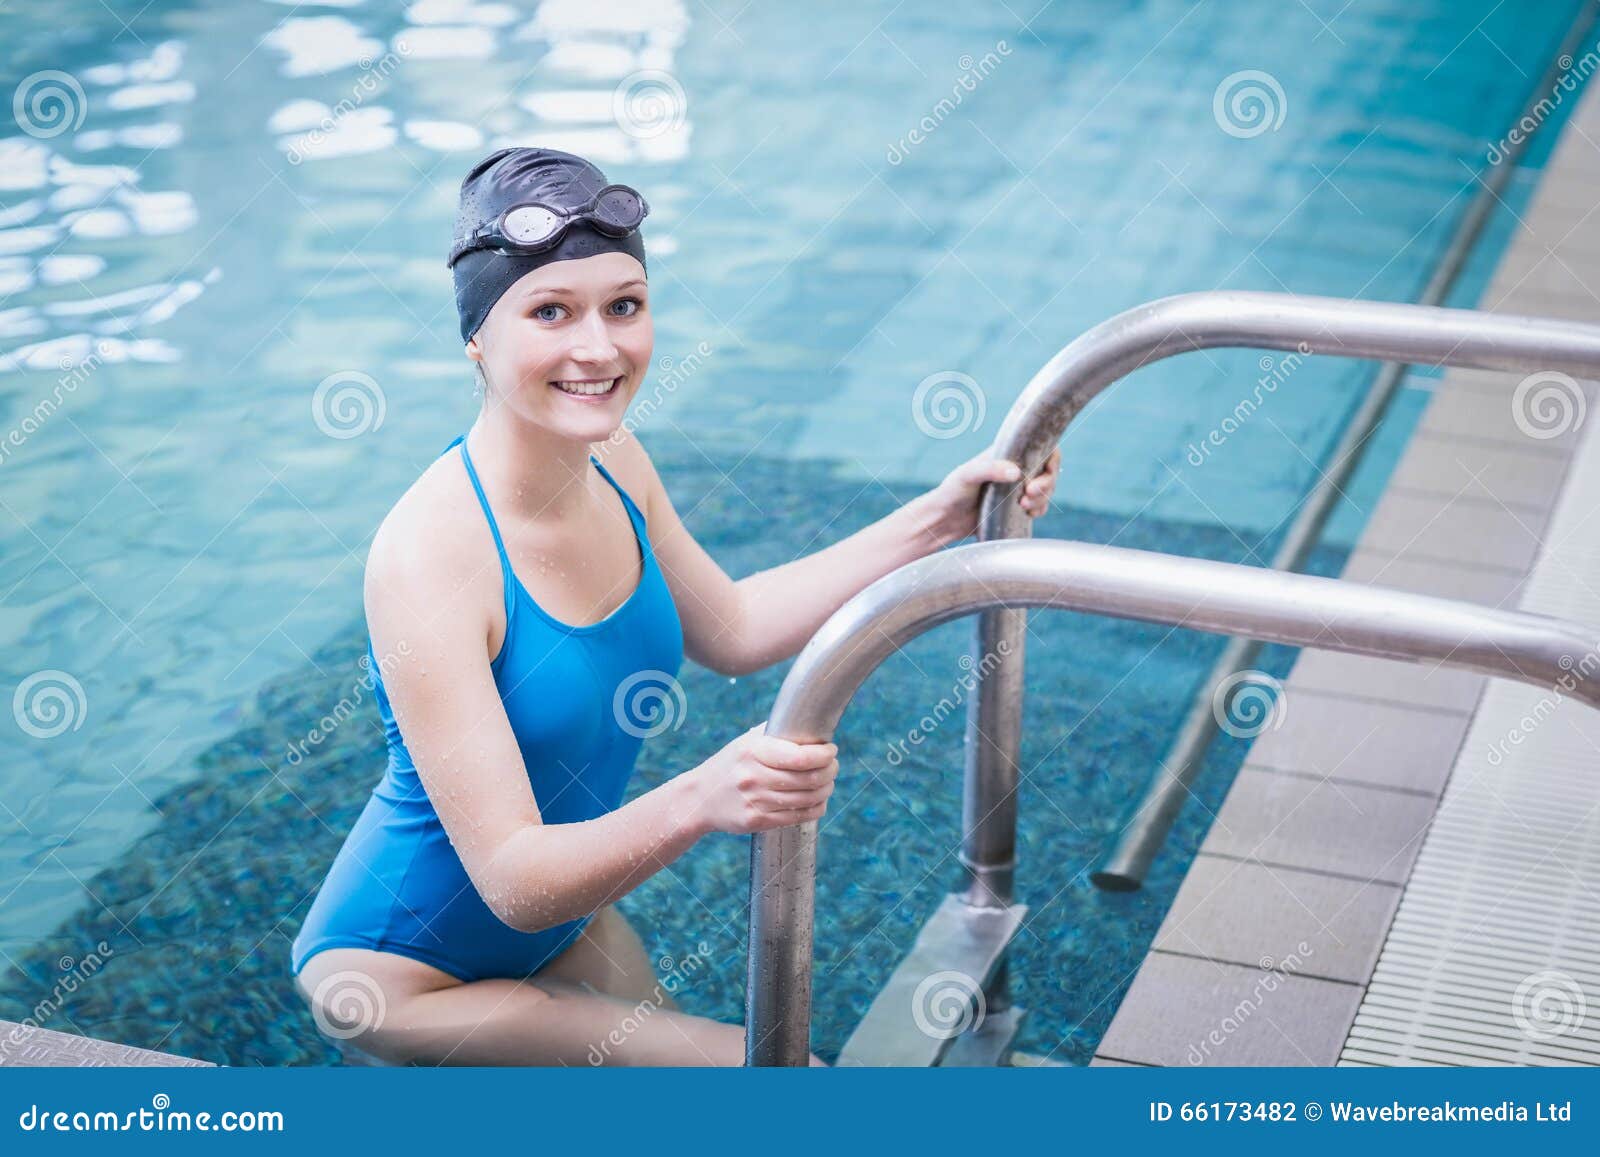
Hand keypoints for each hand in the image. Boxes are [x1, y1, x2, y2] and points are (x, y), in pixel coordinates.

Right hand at [688, 722, 838, 834]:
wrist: (698, 798)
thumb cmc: (729, 765)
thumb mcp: (745, 743)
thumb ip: (775, 734)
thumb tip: (810, 724)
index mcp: (753, 752)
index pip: (801, 757)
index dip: (824, 755)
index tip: (831, 750)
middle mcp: (754, 777)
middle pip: (809, 778)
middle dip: (830, 771)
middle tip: (834, 766)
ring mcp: (755, 801)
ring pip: (807, 799)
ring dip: (826, 790)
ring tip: (828, 782)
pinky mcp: (757, 821)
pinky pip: (798, 816)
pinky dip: (816, 808)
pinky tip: (818, 801)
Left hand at [916, 445, 1061, 545]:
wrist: (945, 519)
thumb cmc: (952, 491)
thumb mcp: (968, 475)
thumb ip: (990, 470)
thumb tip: (1016, 472)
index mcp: (1007, 454)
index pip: (1041, 448)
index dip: (1051, 459)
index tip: (1045, 472)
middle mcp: (1015, 468)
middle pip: (1048, 471)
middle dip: (1046, 484)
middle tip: (1029, 494)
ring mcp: (1017, 488)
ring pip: (1045, 490)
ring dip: (1042, 499)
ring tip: (1024, 506)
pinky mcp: (1016, 507)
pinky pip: (1037, 506)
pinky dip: (1038, 510)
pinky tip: (1028, 513)